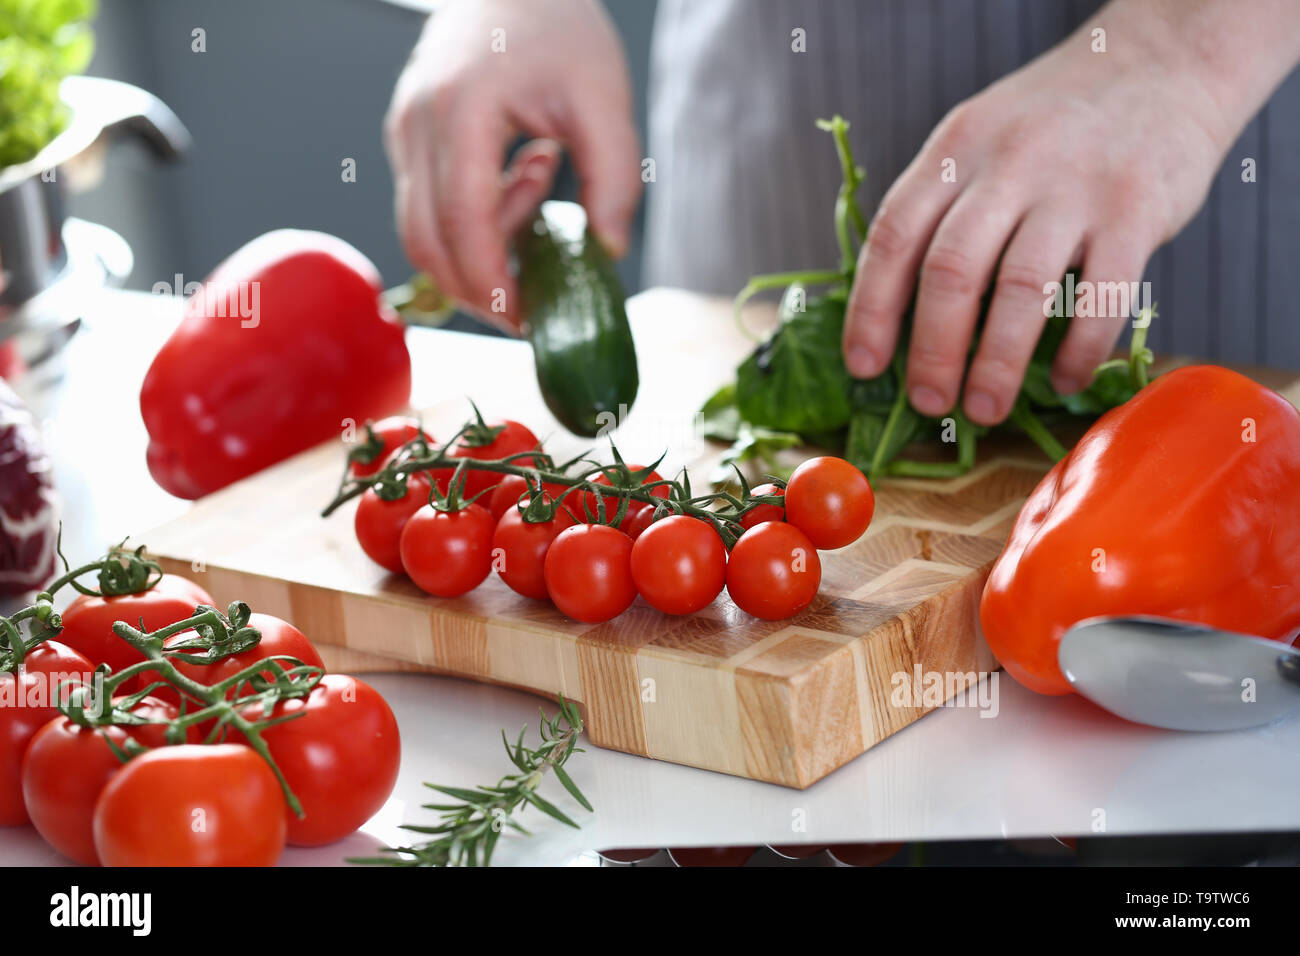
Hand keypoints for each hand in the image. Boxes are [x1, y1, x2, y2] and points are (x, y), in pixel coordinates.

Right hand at [384, 0, 640, 330]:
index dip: (492, 283)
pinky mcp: (407, 139)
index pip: (463, 223)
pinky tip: (520, 176)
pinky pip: (426, 208)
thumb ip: (614, 176)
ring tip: (539, 193)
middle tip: (532, 304)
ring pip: (421, 232)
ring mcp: (403, 132)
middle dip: (478, 290)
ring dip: (479, 250)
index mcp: (461, 110)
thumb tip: (607, 251)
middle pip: (427, 243)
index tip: (527, 317)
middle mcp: (416, 124)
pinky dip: (471, 223)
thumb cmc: (555, 24)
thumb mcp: (603, 97)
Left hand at [841, 4, 1240, 424]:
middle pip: (951, 270)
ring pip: (1020, 290)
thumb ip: (943, 208)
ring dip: (997, 364)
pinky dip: (1079, 350)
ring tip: (984, 409)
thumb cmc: (1054, 122)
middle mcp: (1009, 163)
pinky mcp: (1136, 208)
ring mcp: (1074, 185)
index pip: (894, 236)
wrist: (1161, 63)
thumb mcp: (980, 139)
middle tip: (930, 404)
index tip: (863, 367)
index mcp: (955, 149)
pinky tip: (1065, 380)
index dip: (871, 309)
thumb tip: (897, 316)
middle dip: (933, 351)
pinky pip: (1102, 296)